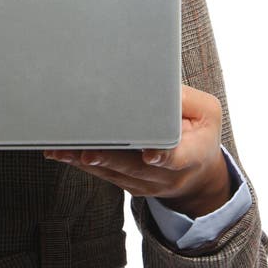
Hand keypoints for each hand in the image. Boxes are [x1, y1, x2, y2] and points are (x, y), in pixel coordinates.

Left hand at [44, 85, 230, 217]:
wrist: (199, 173)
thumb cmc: (200, 132)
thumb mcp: (205, 111)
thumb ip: (182, 99)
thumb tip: (153, 81)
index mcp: (192, 154)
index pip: (176, 157)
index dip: (162, 156)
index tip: (149, 153)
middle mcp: (167, 175)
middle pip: (135, 168)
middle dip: (110, 158)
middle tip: (87, 150)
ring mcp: (147, 185)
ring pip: (113, 174)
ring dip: (85, 160)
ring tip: (62, 149)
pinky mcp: (130, 186)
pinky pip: (104, 176)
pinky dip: (82, 163)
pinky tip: (62, 153)